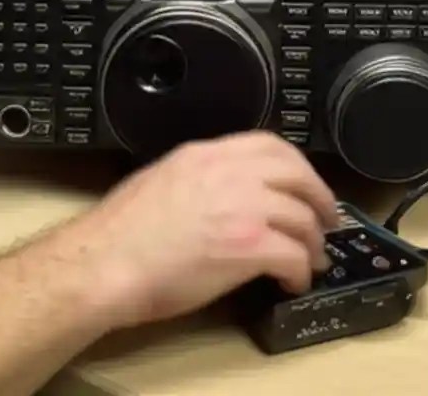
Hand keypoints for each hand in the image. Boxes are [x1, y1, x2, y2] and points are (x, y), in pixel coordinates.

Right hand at [63, 130, 337, 328]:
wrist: (100, 265)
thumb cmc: (117, 236)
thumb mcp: (160, 181)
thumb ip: (198, 179)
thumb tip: (222, 196)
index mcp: (205, 155)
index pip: (269, 145)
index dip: (297, 167)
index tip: (305, 184)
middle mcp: (229, 173)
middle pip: (298, 176)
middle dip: (320, 199)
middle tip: (327, 220)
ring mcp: (243, 207)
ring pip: (302, 217)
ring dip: (313, 241)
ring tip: (312, 259)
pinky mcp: (248, 245)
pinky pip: (293, 255)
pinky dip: (301, 270)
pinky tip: (294, 282)